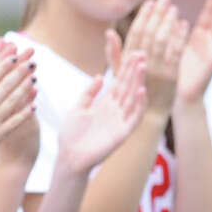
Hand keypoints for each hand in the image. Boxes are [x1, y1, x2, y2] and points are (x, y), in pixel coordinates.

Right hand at [0, 40, 36, 163]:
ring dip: (25, 89)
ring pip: (13, 101)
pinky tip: (35, 104)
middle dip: (20, 72)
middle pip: (6, 86)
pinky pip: (16, 121)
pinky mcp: (0, 134)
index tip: (14, 55)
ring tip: (34, 78)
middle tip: (31, 62)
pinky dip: (26, 112)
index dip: (4, 65)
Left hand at [56, 48, 146, 174]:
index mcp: (105, 104)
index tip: (132, 53)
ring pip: (133, 98)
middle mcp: (116, 111)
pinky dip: (139, 104)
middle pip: (128, 87)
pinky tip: (141, 91)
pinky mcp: (123, 133)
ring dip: (138, 83)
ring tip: (142, 67)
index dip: (125, 69)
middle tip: (141, 55)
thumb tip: (101, 75)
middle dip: (134, 71)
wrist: (69, 157)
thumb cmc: (71, 136)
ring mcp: (120, 121)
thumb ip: (89, 92)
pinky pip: (135, 117)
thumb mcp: (78, 108)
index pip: (119, 83)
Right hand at [115, 0, 186, 117]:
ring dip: (169, 22)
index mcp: (128, 62)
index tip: (149, 2)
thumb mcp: (118, 75)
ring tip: (174, 8)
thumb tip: (109, 32)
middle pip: (149, 34)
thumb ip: (114, 54)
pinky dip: (180, 36)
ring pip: (163, 41)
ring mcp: (156, 70)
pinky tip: (184, 24)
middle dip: (157, 14)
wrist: (147, 118)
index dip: (143, 16)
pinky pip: (176, 53)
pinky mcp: (171, 77)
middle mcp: (141, 65)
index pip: (135, 34)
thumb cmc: (131, 95)